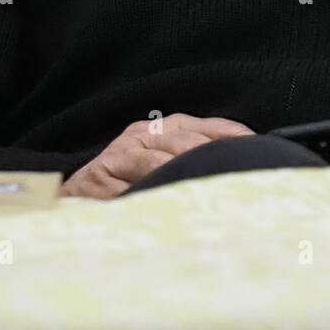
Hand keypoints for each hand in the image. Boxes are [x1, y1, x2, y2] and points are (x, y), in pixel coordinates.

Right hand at [59, 114, 254, 198]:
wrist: (73, 197)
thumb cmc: (125, 181)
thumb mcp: (159, 162)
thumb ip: (191, 160)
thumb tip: (240, 168)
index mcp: (160, 127)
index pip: (203, 126)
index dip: (230, 135)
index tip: (257, 146)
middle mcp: (141, 135)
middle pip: (185, 141)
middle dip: (213, 155)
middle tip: (241, 171)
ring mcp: (120, 154)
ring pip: (160, 162)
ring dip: (186, 174)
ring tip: (212, 188)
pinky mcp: (100, 177)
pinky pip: (132, 187)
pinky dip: (151, 194)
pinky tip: (171, 203)